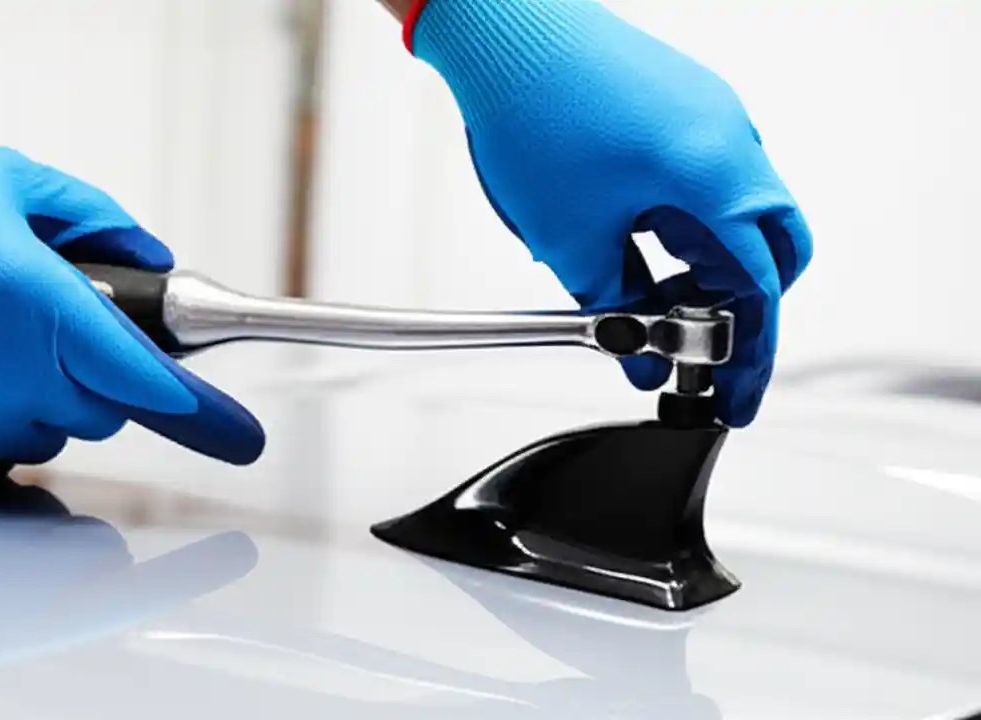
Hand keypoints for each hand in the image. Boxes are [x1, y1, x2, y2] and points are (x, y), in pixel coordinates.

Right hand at [0, 147, 264, 473]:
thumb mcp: (4, 182)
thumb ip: (95, 216)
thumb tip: (150, 255)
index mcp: (43, 308)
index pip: (146, 378)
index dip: (198, 409)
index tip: (237, 435)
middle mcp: (18, 376)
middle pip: (109, 408)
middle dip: (101, 375)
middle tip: (49, 330)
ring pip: (57, 429)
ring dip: (46, 394)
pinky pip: (4, 449)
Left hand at [409, 0, 812, 425]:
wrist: (504, 31)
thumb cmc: (536, 113)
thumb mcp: (574, 242)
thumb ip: (615, 309)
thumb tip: (640, 352)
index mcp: (718, 180)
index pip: (758, 290)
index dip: (749, 355)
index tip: (736, 395)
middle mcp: (730, 142)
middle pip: (772, 251)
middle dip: (744, 312)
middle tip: (705, 354)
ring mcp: (711, 117)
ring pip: (740, 213)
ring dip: (712, 268)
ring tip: (658, 307)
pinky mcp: (684, 105)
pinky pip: (711, 178)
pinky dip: (692, 226)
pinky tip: (644, 249)